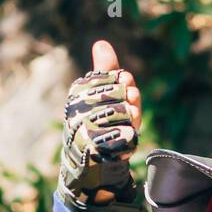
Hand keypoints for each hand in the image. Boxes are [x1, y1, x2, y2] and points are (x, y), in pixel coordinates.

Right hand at [56, 39, 152, 211]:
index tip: (125, 93)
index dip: (126, 85)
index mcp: (79, 94)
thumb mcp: (101, 97)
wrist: (90, 168)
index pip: (115, 78)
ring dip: (133, 121)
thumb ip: (104, 71)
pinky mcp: (99, 150)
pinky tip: (126, 140)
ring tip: (125, 127)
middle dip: (132, 103)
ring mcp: (88, 130)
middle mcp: (79, 110)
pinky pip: (129, 135)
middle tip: (129, 113)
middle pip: (123, 93)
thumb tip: (101, 43)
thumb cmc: (96, 128)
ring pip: (128, 113)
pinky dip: (132, 138)